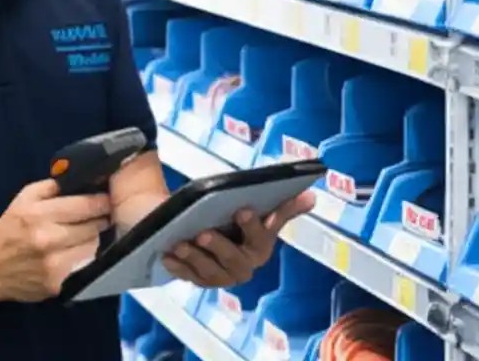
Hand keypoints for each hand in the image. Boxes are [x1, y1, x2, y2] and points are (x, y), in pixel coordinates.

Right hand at [0, 179, 111, 301]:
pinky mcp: (57, 285)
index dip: (102, 202)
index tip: (108, 199)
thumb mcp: (24, 198)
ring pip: (93, 248)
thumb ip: (54, 186)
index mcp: (38, 215)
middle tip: (101, 216)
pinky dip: (82, 259)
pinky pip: (83, 267)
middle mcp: (48, 240)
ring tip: (84, 235)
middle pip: (94, 227)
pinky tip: (73, 254)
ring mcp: (53, 266)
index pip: (86, 206)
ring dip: (93, 240)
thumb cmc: (9, 228)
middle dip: (100, 220)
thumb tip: (85, 179)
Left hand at [162, 190, 314, 286]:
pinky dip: (177, 267)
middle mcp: (244, 268)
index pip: (261, 238)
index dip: (253, 225)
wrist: (208, 232)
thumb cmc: (237, 222)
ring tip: (179, 243)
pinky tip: (167, 255)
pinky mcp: (199, 281)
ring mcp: (221, 278)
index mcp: (261, 248)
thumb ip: (283, 208)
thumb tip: (312, 197)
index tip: (241, 209)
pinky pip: (188, 277)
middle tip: (203, 233)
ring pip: (208, 272)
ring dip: (194, 259)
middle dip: (218, 247)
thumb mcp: (258, 213)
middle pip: (232, 260)